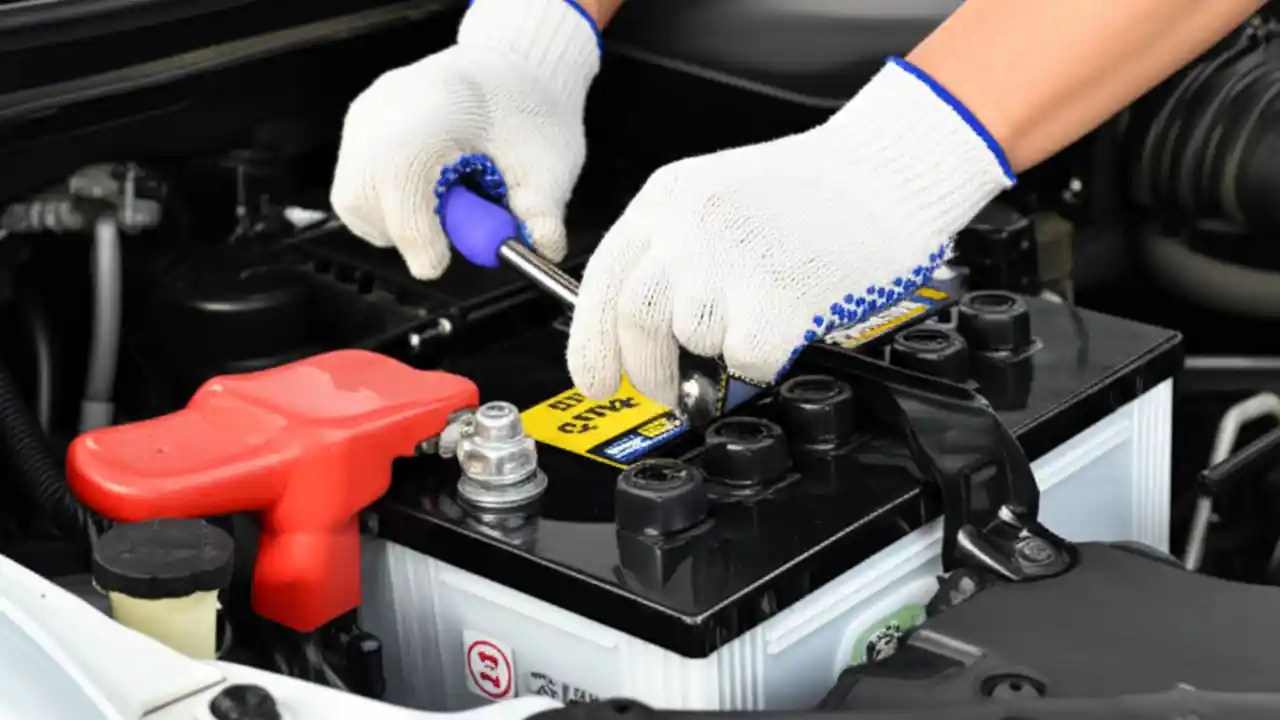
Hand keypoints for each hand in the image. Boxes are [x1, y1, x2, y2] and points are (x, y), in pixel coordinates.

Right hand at [330, 0, 599, 279]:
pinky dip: (388, 208)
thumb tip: (538, 246)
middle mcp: (388, 108)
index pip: (401, 174)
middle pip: (363, 194)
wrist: (512, 70)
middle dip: (406, 231)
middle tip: (448, 232)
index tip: (439, 262)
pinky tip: (425, 193)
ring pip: (354, 199)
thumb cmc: (528, 108)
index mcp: (439, 105)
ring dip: (396, 223)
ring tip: (442, 204)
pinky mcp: (358, 130)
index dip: (417, 232)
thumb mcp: (551, 162)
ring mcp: (366, 118)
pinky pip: (356, 188)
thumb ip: (541, 212)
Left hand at [567, 59, 1015, 406]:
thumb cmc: (814, 190)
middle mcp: (689, 224)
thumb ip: (672, 253)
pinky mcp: (779, 293)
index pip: (602, 283)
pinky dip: (764, 360)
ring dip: (721, 352)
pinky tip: (787, 325)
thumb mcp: (716, 198)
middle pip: (636, 319)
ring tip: (756, 322)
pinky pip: (747, 360)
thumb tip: (639, 334)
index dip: (593, 345)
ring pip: (694, 340)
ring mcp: (732, 257)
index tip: (597, 382)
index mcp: (667, 198)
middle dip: (651, 370)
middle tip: (672, 390)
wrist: (887, 168)